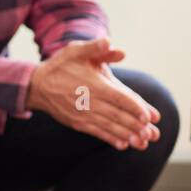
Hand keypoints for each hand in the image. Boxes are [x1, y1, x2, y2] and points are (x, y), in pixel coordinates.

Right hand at [27, 38, 160, 149]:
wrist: (37, 86)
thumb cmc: (61, 66)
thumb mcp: (76, 51)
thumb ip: (96, 48)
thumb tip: (112, 44)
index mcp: (94, 84)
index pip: (119, 98)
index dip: (135, 108)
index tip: (149, 117)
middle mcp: (90, 102)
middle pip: (118, 116)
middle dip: (137, 126)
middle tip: (153, 134)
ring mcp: (83, 114)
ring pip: (109, 127)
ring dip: (127, 136)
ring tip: (143, 143)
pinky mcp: (78, 123)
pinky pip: (97, 132)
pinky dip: (110, 139)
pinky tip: (123, 145)